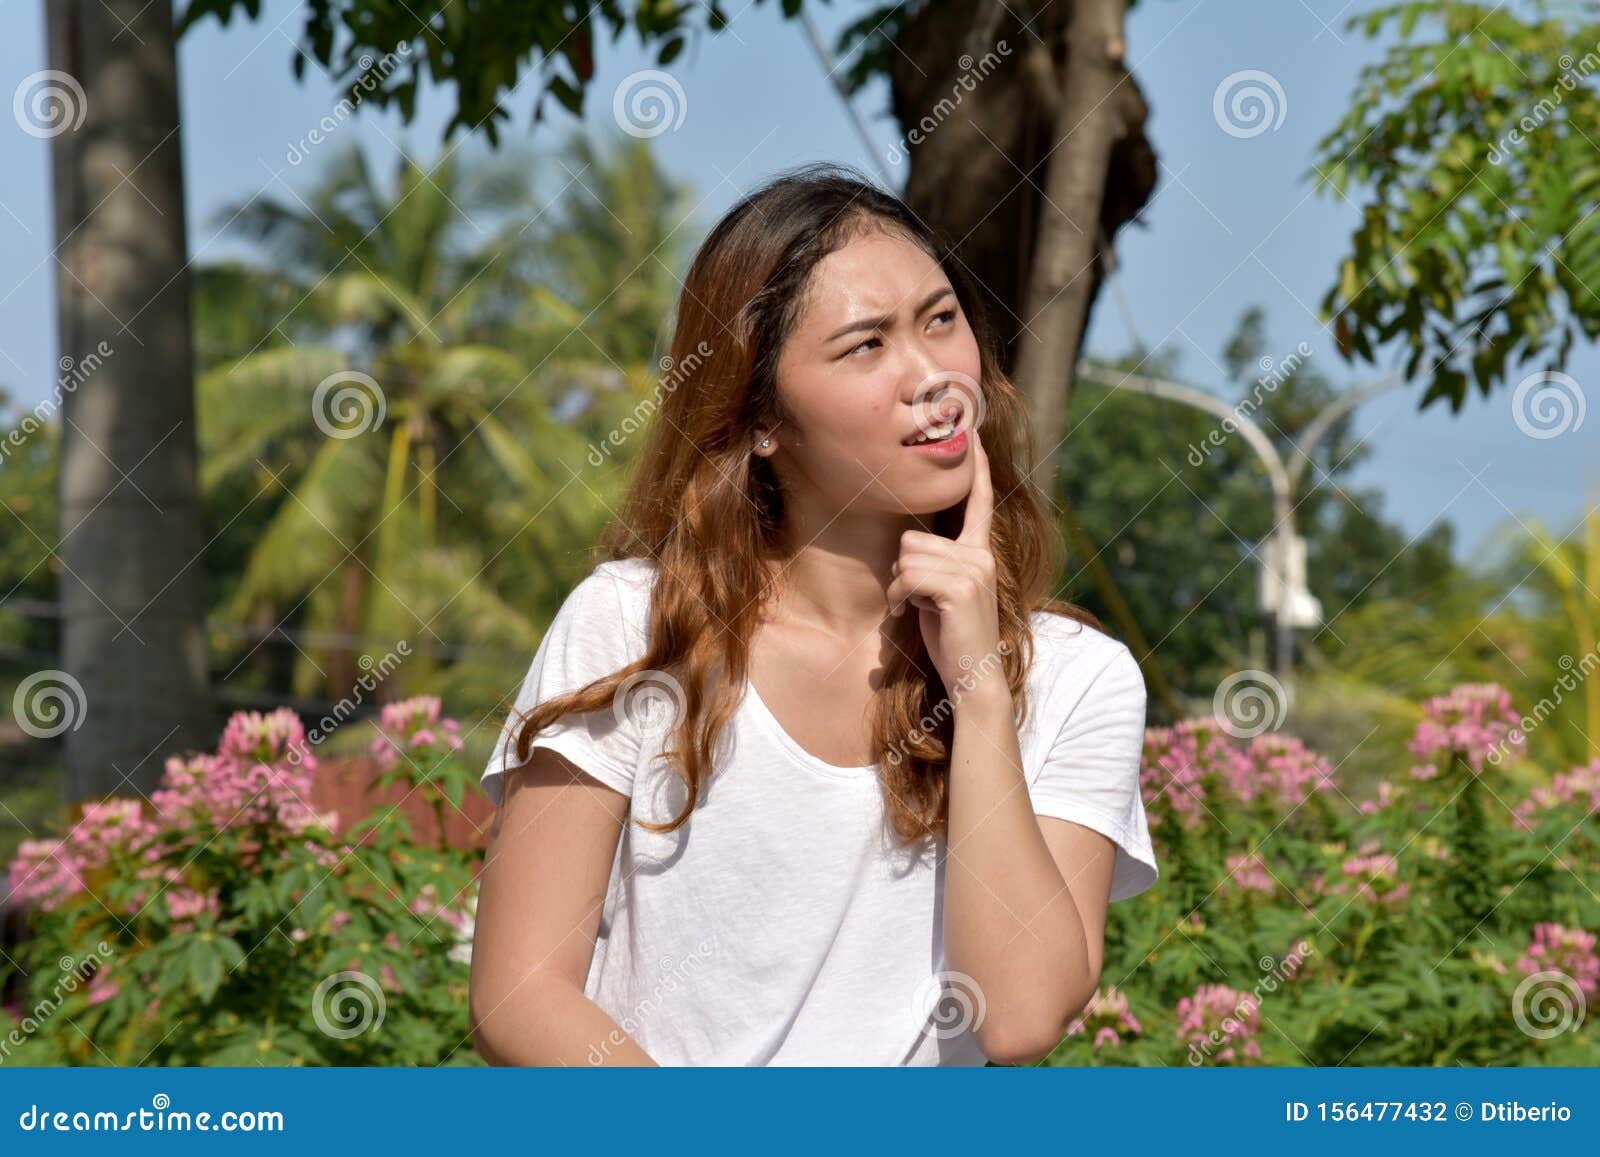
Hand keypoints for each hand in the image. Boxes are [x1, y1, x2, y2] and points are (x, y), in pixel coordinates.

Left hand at [887, 427, 1004, 699]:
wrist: (972, 676)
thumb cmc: (951, 637)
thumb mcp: (943, 594)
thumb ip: (934, 565)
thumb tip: (905, 552)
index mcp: (980, 553)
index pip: (979, 503)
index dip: (977, 470)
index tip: (973, 435)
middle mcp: (981, 556)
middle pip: (913, 540)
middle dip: (903, 572)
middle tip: (917, 601)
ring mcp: (973, 570)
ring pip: (906, 557)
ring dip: (899, 588)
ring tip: (918, 609)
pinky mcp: (959, 588)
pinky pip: (907, 577)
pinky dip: (899, 599)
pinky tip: (911, 615)